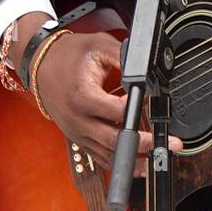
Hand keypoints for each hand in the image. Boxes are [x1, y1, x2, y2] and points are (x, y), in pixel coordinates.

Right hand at [30, 30, 182, 176]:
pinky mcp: (78, 139)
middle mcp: (79, 121)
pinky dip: (120, 161)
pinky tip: (139, 164)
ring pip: (109, 156)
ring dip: (136, 160)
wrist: (41, 64)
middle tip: (171, 143)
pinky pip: (100, 157)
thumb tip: (146, 71)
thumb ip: (124, 58)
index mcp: (83, 97)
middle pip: (116, 141)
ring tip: (159, 157)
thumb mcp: (99, 46)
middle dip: (146, 144)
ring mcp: (77, 133)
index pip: (118, 111)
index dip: (138, 107)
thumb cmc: (69, 55)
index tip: (150, 100)